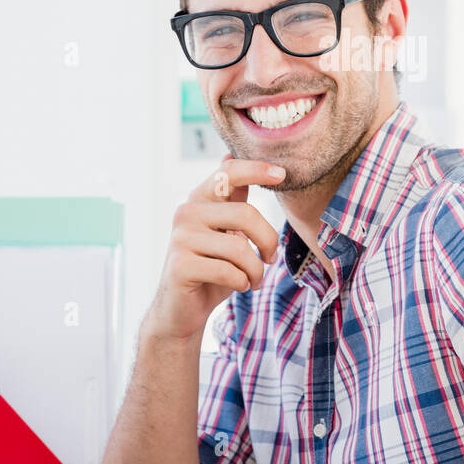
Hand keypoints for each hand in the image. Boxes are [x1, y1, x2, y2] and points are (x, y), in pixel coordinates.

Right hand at [142, 156, 285, 343]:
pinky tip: (238, 287)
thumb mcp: (225, 231)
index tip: (282, 174)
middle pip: (246, 214)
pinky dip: (242, 283)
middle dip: (268, 241)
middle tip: (270, 259)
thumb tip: (230, 153)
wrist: (181, 310)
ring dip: (255, 270)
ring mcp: (181, 239)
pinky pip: (230, 272)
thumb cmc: (211, 269)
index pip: (229, 172)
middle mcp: (186, 213)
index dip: (257, 169)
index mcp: (199, 200)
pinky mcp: (180, 265)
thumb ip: (231, 200)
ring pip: (240, 248)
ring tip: (253, 279)